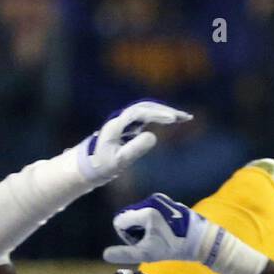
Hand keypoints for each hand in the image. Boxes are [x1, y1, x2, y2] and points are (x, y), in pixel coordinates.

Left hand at [75, 101, 191, 185]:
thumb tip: (153, 136)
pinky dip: (161, 117)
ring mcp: (125, 121)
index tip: (172, 119)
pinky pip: (147, 116)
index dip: (157, 114)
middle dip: (165, 110)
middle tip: (184, 117)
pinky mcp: (129, 126)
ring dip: (165, 112)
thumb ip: (134, 149)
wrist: (88, 165)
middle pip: (145, 107)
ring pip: (147, 110)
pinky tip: (174, 121)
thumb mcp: (119, 161)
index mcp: (117, 124)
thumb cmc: (102, 165)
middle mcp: (121, 119)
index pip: (139, 113)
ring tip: (185, 118)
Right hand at [103, 192, 206, 265]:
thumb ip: (124, 254)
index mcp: (146, 210)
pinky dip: (154, 222)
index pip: (120, 221)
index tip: (142, 242)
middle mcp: (152, 200)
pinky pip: (151, 211)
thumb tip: (105, 254)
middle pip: (129, 217)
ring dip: (145, 227)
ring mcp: (161, 199)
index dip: (127, 236)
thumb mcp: (146, 253)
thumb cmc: (172, 247)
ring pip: (140, 214)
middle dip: (136, 230)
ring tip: (160, 236)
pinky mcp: (168, 201)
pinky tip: (166, 230)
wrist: (199, 240)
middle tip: (152, 240)